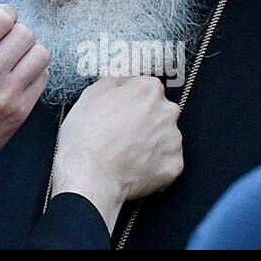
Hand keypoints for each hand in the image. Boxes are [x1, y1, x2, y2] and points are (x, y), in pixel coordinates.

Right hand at [0, 0, 50, 203]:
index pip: (1, 18)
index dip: (2, 13)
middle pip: (24, 33)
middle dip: (14, 30)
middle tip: (3, 40)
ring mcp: (7, 98)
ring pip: (40, 53)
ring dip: (28, 50)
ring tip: (12, 57)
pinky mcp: (20, 113)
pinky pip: (43, 77)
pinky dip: (33, 71)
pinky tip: (16, 76)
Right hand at [50, 76, 182, 230]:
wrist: (90, 177)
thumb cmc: (85, 136)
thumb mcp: (89, 94)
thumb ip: (113, 82)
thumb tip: (122, 83)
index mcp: (148, 89)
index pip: (144, 86)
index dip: (128, 98)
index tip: (118, 109)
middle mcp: (168, 111)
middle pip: (158, 110)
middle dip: (143, 118)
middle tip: (120, 132)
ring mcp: (173, 140)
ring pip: (163, 135)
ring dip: (150, 141)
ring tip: (125, 152)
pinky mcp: (174, 166)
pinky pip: (166, 161)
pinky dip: (153, 163)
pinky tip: (134, 165)